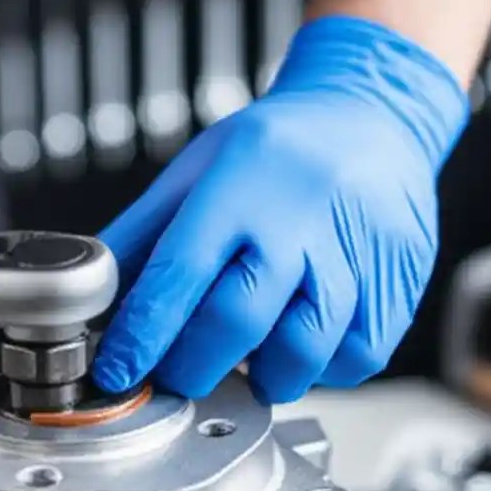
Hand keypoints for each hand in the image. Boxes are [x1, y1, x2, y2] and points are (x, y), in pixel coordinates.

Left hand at [93, 17, 468, 402]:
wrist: (373, 114)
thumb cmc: (276, 147)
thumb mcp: (195, 170)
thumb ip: (143, 236)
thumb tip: (92, 297)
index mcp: (239, 185)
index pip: (179, 273)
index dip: (143, 334)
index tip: (118, 370)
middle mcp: (301, 216)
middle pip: (241, 320)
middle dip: (195, 366)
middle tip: (179, 374)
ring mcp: (358, 249)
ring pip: (306, 349)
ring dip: (264, 376)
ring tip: (245, 362)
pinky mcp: (398, 280)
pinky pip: (357, 355)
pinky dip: (322, 369)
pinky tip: (301, 346)